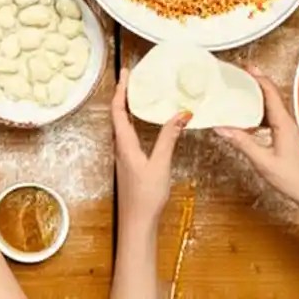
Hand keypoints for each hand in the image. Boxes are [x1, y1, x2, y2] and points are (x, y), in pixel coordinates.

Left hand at [112, 67, 186, 228]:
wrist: (136, 224)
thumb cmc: (145, 197)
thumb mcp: (160, 164)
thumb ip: (169, 138)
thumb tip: (181, 114)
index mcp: (124, 145)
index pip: (118, 110)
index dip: (121, 90)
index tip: (126, 73)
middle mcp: (120, 149)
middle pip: (117, 115)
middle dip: (123, 94)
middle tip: (131, 79)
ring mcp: (123, 157)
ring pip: (121, 126)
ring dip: (126, 108)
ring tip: (136, 96)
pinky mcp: (129, 165)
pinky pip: (127, 136)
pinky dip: (132, 123)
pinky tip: (141, 125)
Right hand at [213, 66, 298, 208]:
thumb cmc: (291, 178)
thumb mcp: (263, 161)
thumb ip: (242, 143)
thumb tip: (222, 128)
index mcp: (283, 123)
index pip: (270, 93)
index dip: (258, 78)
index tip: (245, 68)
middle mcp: (287, 122)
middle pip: (271, 95)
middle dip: (256, 82)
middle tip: (239, 75)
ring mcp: (287, 129)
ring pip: (270, 106)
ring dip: (256, 97)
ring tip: (240, 92)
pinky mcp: (285, 137)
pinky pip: (270, 118)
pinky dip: (258, 112)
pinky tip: (247, 118)